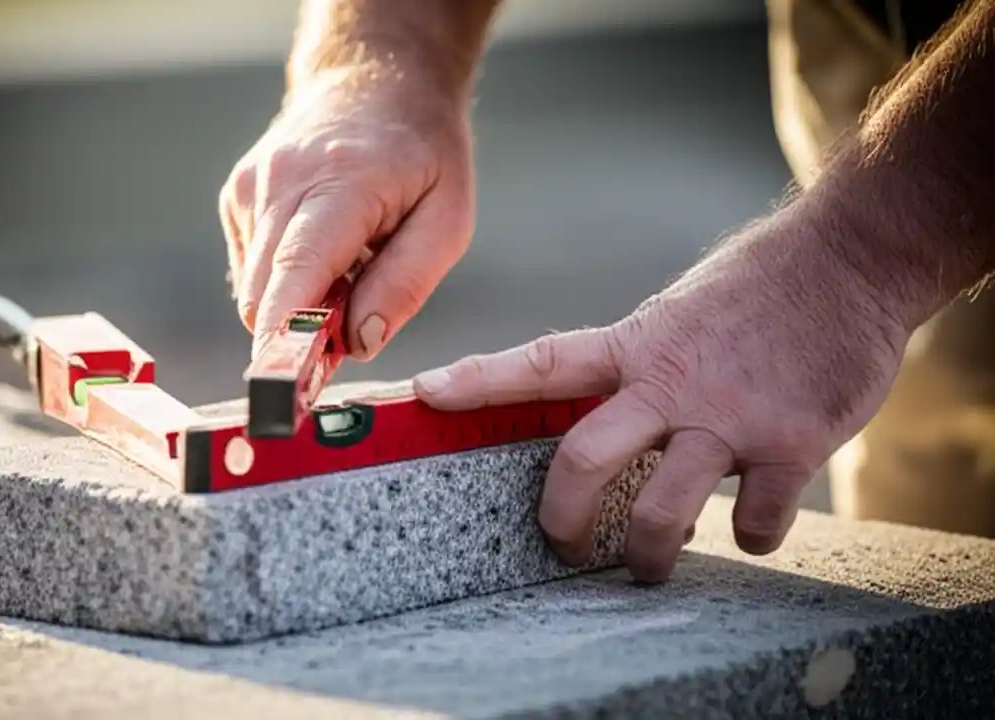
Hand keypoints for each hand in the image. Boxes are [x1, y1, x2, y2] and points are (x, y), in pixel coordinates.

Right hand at [219, 69, 474, 359]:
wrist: (376, 79)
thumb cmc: (422, 153)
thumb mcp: (448, 218)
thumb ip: (407, 282)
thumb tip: (360, 342)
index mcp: (341, 182)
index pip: (298, 267)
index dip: (284, 332)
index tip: (279, 384)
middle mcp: (282, 181)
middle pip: (266, 292)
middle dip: (297, 338)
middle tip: (347, 340)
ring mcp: (251, 187)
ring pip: (255, 289)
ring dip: (296, 306)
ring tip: (348, 272)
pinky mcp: (237, 196)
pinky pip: (252, 270)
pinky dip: (285, 281)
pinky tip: (323, 253)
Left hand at [412, 202, 910, 582]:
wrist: (851, 262)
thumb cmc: (755, 289)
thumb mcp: (676, 315)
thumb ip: (638, 365)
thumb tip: (603, 412)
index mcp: (637, 346)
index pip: (541, 364)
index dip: (478, 380)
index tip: (424, 393)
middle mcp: (671, 384)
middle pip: (583, 460)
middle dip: (560, 518)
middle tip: (560, 542)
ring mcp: (728, 417)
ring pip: (661, 511)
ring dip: (647, 555)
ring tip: (647, 564)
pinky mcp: (789, 445)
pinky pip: (754, 521)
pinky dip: (749, 535)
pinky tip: (751, 525)